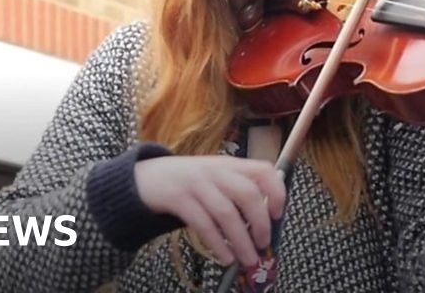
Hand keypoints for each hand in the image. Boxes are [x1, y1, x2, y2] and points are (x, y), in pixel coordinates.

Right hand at [134, 155, 285, 266]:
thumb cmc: (189, 182)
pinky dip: (217, 244)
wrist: (147, 177)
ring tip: (248, 259)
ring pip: (226, 213)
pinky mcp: (178, 199)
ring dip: (241, 240)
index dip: (276, 191)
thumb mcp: (215, 177)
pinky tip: (225, 258)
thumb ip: (237, 190)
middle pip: (247, 194)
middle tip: (264, 244)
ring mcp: (196, 183)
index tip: (278, 214)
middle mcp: (216, 171)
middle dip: (260, 223)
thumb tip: (264, 222)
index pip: (263, 170)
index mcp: (230, 164)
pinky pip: (203, 224)